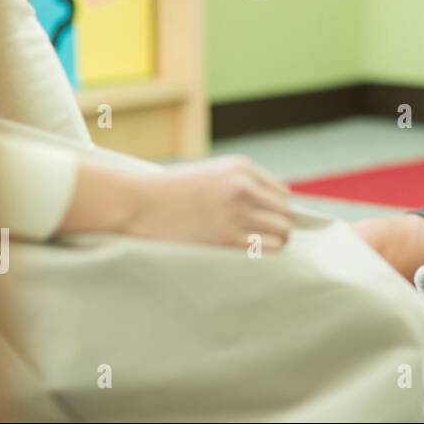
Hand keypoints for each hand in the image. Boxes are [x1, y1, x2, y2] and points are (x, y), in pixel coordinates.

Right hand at [124, 155, 294, 251]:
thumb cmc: (171, 192)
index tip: (264, 223)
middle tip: (261, 240)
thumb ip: (241, 186)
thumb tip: (271, 210)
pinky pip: (266, 249)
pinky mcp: (227, 238)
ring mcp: (237, 213)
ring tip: (254, 249)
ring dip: (274, 244)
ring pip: (283, 233)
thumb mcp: (211, 175)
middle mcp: (245, 187)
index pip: (283, 194)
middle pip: (287, 214)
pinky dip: (263, 255)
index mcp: (242, 168)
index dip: (275, 211)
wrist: (136, 203)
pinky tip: (246, 255)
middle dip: (278, 228)